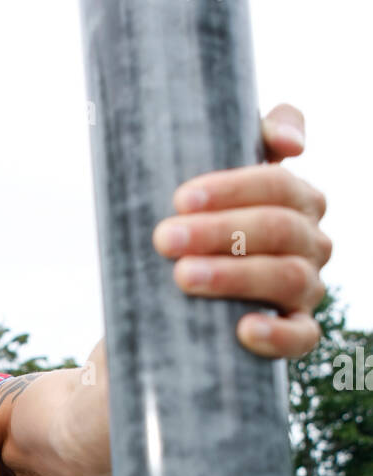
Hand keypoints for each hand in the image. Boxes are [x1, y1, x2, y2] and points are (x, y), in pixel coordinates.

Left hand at [152, 103, 331, 359]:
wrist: (175, 306)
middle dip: (219, 231)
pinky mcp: (297, 333)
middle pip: (279, 228)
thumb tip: (292, 143)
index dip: (233, 188)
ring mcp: (307, 289)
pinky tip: (245, 329)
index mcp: (298, 201)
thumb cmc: (196, 231)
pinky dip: (277, 334)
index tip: (180, 199)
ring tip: (183, 276)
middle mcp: (310, 242)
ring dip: (235, 275)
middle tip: (164, 238)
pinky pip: (302, 337)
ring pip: (288, 277)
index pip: (278, 185)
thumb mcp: (208, 185)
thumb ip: (241, 138)